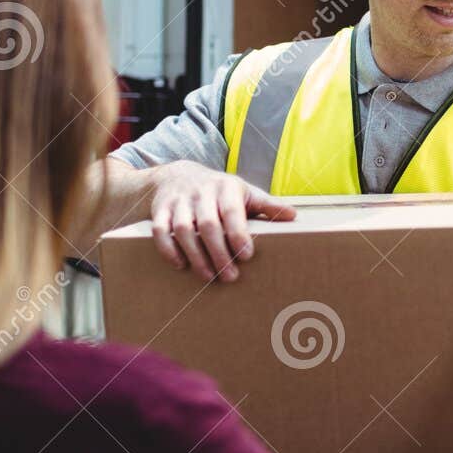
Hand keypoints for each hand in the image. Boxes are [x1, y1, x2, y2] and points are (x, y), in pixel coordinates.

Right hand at [148, 160, 295, 280]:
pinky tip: (181, 265)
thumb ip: (266, 204)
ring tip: (209, 277)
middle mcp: (201, 192)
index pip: (232, 212)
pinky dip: (169, 250)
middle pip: (208, 225)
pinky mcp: (160, 210)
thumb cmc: (219, 191)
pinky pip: (160, 231)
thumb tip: (293, 216)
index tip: (246, 256)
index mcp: (226, 187)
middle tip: (231, 276)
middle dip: (220, 253)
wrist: (177, 176)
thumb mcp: (244, 192)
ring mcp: (178, 201)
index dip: (238, 234)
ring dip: (196, 256)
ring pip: (184, 230)